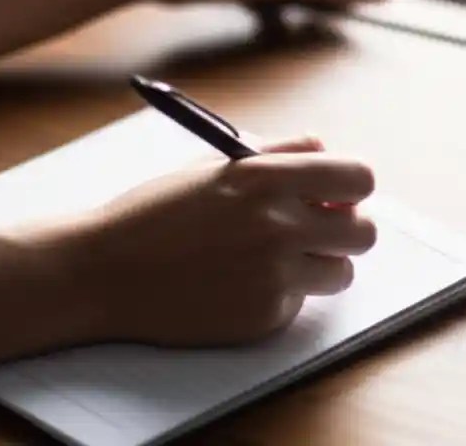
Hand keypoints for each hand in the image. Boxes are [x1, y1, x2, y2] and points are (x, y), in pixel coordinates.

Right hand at [46, 136, 377, 345]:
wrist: (101, 271)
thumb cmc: (154, 213)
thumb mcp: (214, 166)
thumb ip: (278, 154)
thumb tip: (326, 149)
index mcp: (267, 177)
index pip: (358, 177)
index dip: (352, 186)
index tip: (339, 193)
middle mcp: (278, 225)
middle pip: (364, 232)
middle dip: (346, 230)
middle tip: (318, 229)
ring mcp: (274, 274)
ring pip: (342, 272)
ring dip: (320, 265)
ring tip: (274, 258)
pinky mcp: (264, 315)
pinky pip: (300, 302)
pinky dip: (279, 294)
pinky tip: (237, 283)